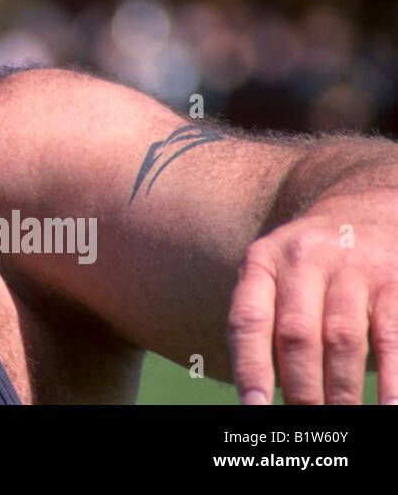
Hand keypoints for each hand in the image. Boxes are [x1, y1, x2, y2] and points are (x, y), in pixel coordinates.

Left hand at [227, 190, 397, 403]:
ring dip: (343, 390)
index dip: (250, 367)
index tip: (254, 408)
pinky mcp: (394, 279)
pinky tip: (390, 405)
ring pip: (341, 339)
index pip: (248, 319)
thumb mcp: (275, 273)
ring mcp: (352, 267)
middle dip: (302, 388)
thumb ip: (264, 321)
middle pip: (296, 335)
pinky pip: (391, 335)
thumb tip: (260, 395)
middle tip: (306, 422)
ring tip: (343, 421)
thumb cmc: (310, 263)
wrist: (366, 208)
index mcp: (263, 261)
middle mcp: (303, 258)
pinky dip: (391, 375)